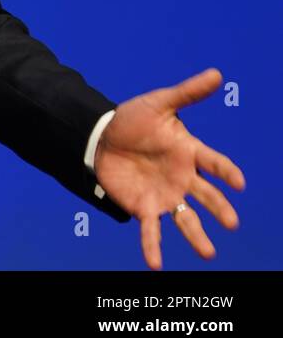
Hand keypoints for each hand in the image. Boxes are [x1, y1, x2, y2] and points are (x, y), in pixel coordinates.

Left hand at [93, 67, 244, 269]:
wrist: (100, 137)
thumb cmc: (133, 120)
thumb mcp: (158, 103)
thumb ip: (187, 93)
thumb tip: (217, 73)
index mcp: (189, 152)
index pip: (213, 163)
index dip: (226, 172)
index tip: (238, 182)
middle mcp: (183, 178)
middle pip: (206, 196)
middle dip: (219, 209)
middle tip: (231, 222)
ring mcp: (166, 195)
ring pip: (186, 219)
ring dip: (196, 236)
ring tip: (207, 253)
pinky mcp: (144, 207)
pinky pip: (151, 230)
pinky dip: (153, 247)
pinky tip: (155, 264)